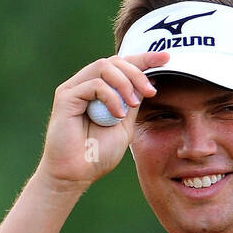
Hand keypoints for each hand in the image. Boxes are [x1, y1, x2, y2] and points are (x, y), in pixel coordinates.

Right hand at [34, 50, 170, 190]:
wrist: (76, 174)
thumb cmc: (97, 154)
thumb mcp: (124, 126)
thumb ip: (132, 103)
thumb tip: (147, 81)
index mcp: (101, 90)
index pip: (122, 65)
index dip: (144, 59)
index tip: (167, 58)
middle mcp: (86, 84)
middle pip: (115, 61)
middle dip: (137, 72)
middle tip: (151, 91)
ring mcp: (75, 88)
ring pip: (104, 66)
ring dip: (124, 83)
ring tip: (131, 105)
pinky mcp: (66, 96)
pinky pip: (94, 84)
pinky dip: (110, 97)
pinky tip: (116, 115)